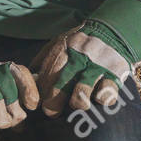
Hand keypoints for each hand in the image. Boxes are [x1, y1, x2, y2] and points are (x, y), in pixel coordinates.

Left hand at [31, 0, 140, 116]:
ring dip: (77, 103)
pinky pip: (107, 96)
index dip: (41, 94)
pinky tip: (99, 97)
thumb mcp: (59, 41)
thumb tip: (26, 75)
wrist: (114, 29)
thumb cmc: (81, 40)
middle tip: (53, 111)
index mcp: (62, 51)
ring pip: (81, 96)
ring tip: (77, 103)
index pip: (45, 78)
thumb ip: (43, 58)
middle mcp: (78, 59)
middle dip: (53, 105)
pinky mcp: (114, 75)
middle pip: (59, 89)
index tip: (41, 103)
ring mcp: (97, 68)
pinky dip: (102, 100)